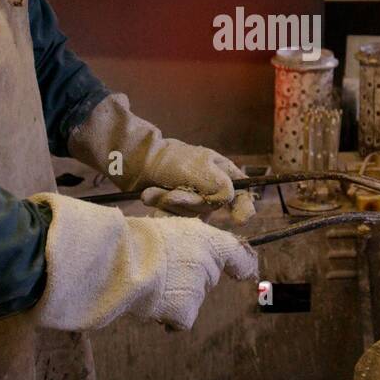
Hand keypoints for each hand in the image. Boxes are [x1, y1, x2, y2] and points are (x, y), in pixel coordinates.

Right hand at [31, 193, 258, 331]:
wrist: (119, 261)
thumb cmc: (133, 240)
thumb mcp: (163, 229)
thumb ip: (182, 244)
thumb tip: (182, 262)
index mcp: (204, 237)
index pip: (236, 252)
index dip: (242, 264)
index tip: (243, 273)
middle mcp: (207, 262)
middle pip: (207, 279)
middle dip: (189, 279)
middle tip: (161, 271)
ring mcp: (198, 288)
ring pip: (191, 299)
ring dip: (174, 298)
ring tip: (148, 284)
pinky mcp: (186, 311)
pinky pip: (181, 320)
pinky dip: (169, 318)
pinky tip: (151, 305)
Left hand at [68, 93, 255, 223]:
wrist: (135, 162)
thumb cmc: (169, 160)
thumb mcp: (199, 169)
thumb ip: (220, 186)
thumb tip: (230, 201)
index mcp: (222, 172)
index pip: (242, 193)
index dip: (244, 207)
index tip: (240, 219)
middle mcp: (212, 187)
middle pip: (212, 208)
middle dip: (187, 202)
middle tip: (171, 194)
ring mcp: (195, 199)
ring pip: (192, 215)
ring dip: (169, 203)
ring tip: (153, 191)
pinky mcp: (179, 208)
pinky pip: (177, 218)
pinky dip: (161, 208)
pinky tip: (151, 195)